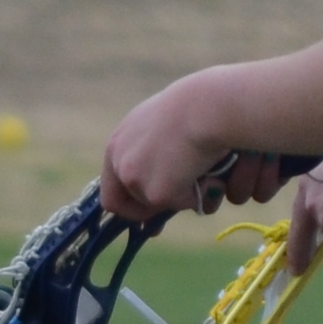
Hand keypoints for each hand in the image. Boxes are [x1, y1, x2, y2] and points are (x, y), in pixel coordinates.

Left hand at [99, 76, 234, 223]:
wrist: (209, 106)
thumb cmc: (200, 106)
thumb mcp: (169, 126)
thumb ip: (163, 153)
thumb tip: (178, 184)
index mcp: (119, 142)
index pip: (111, 187)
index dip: (130, 205)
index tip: (147, 217)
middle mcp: (120, 161)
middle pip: (129, 205)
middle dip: (154, 211)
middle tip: (171, 214)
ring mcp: (135, 180)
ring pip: (162, 205)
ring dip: (187, 196)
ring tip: (208, 169)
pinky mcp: (156, 194)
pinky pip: (185, 205)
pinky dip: (202, 194)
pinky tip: (210, 171)